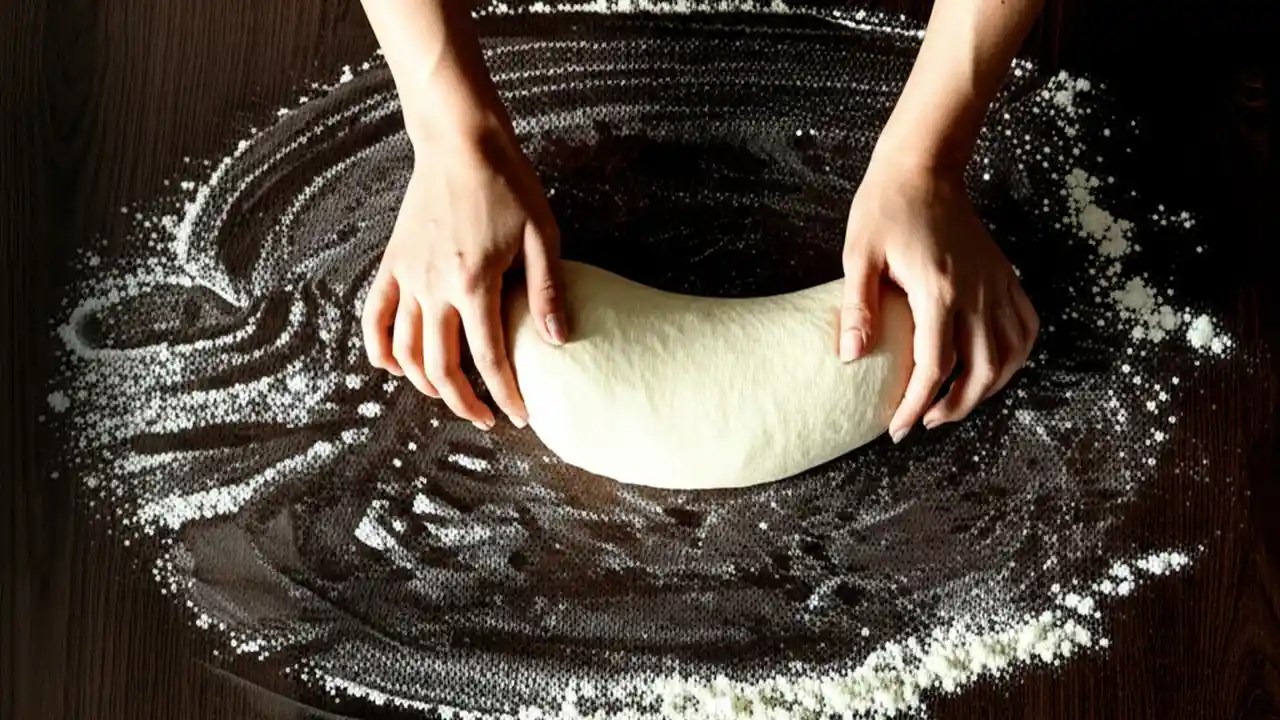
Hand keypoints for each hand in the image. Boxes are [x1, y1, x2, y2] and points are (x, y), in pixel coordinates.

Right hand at [361, 127, 565, 429]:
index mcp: (474, 283)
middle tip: (486, 418)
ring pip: (405, 350)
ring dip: (425, 384)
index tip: (519, 415)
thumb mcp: (542, 235)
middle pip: (441, 366)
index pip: (488, 358)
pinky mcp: (391, 263)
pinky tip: (394, 367)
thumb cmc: (507, 184)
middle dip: (464, 401)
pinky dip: (380, 349)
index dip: (504, 393)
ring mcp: (407, 277)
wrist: (459, 141)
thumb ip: (548, 291)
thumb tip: (557, 341)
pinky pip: (375, 317)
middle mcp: (433, 287)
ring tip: (450, 396)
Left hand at [839, 160, 1038, 441]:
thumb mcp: (859, 255)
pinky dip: (1015, 356)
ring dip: (988, 389)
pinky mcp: (1005, 274)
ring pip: (1011, 354)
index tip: (898, 428)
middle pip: (982, 370)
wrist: (924, 166)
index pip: (935, 366)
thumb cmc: (885, 207)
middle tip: (926, 422)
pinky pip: (1025, 325)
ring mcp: (996, 283)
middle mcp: (976, 292)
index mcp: (938, 291)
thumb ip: (857, 308)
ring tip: (957, 403)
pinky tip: (993, 368)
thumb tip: (851, 358)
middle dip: (956, 407)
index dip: (917, 404)